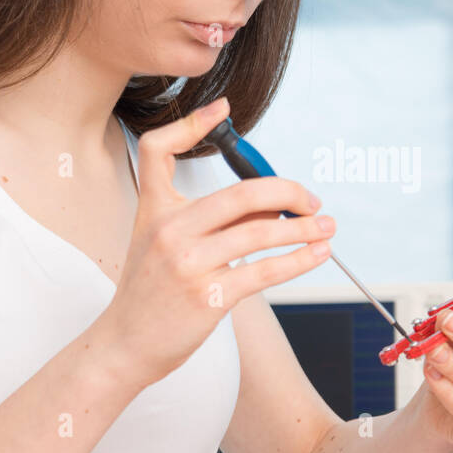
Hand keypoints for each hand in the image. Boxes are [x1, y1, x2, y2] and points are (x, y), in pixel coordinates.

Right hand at [100, 96, 335, 388]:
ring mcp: (188, 263)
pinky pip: (265, 271)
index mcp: (154, 208)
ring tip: (326, 227)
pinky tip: (317, 253)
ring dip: (303, 229)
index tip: (223, 110)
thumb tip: (273, 205)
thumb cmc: (151, 290)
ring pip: (261, 233)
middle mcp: (169, 230)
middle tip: (312, 200)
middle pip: (240, 193)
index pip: (157, 150)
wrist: (126, 343)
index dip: (190, 123)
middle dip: (288, 193)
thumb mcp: (167, 243)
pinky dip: (299, 260)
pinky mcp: (208, 297)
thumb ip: (213, 219)